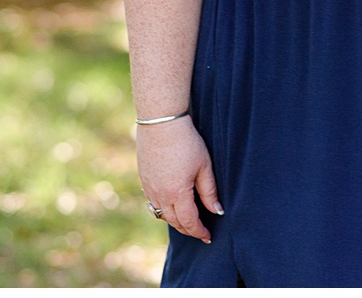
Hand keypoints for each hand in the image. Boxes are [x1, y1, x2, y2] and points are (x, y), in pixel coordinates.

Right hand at [137, 119, 222, 241]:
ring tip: (188, 222)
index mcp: (177, 194)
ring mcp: (149, 188)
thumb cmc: (187, 142)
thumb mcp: (204, 166)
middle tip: (200, 233)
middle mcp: (160, 195)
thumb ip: (209, 191)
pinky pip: (153, 203)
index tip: (208, 237)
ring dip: (175, 221)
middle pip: (175, 222)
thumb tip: (217, 211)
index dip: (199, 231)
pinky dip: (164, 209)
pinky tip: (173, 205)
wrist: (161, 123)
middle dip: (188, 229)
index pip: (189, 222)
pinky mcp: (144, 180)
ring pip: (162, 214)